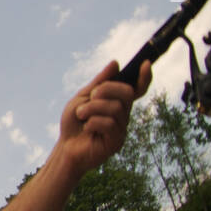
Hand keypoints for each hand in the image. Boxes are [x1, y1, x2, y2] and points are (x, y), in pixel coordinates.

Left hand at [59, 59, 151, 176]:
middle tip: (90, 96)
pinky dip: (92, 122)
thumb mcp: (82, 97)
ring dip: (92, 108)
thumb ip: (99, 82)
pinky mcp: (117, 142)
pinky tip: (86, 128)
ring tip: (81, 115)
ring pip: (115, 107)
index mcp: (117, 102)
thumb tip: (116, 63)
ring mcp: (122, 129)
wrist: (65, 147)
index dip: (144, 77)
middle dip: (106, 89)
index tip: (146, 64)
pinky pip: (109, 123)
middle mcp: (123, 115)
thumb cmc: (73, 123)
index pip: (136, 89)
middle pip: (127, 93)